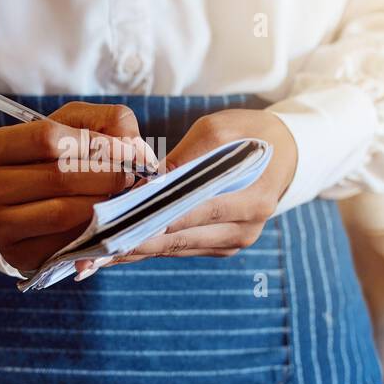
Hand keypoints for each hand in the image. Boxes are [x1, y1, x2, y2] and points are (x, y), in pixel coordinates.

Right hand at [0, 102, 156, 271]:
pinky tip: (103, 222)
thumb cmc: (46, 156)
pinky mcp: (15, 255)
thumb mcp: (69, 125)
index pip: (47, 137)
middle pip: (58, 177)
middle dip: (105, 177)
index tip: (127, 152)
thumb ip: (107, 123)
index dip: (94, 143)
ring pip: (62, 214)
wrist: (14, 199)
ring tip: (119, 197)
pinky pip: (64, 245)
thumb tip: (136, 151)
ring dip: (103, 206)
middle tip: (129, 177)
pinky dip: (92, 234)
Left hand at [92, 108, 297, 269]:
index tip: (117, 221)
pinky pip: (181, 249)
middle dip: (137, 241)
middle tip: (96, 246)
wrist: (287, 153)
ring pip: (177, 249)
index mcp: (252, 198)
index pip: (195, 211)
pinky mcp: (222, 247)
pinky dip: (151, 248)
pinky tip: (118, 250)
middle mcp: (244, 228)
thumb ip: (187, 155)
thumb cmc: (251, 134)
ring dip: (138, 251)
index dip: (154, 217)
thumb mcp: (221, 129)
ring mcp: (234, 242)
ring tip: (97, 253)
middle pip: (182, 238)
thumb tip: (149, 180)